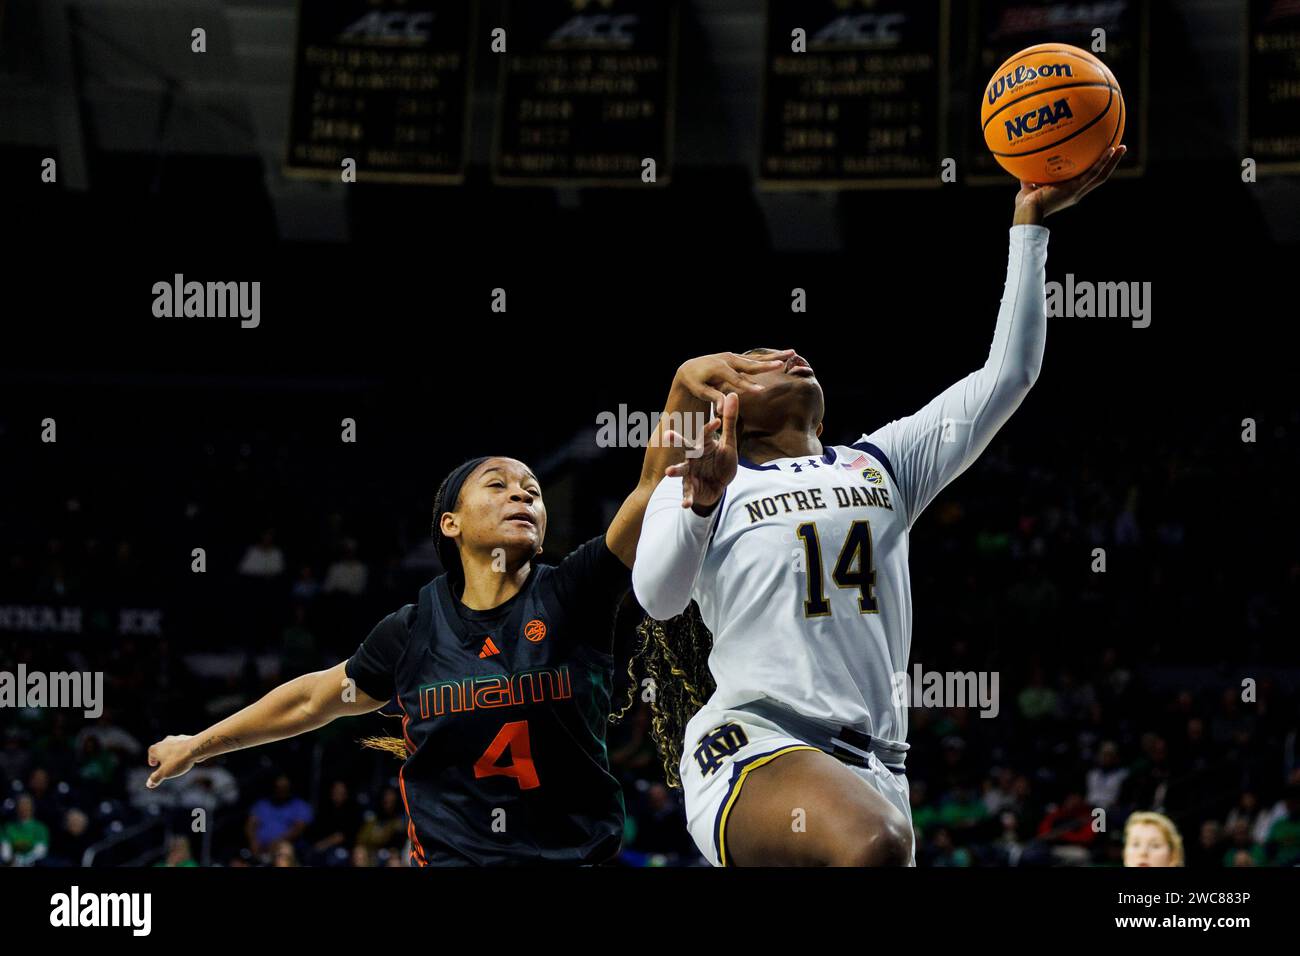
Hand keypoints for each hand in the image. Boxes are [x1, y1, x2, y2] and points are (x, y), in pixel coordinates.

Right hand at [146, 734, 196, 788]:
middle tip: (164, 764)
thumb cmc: (178, 760)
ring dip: (173, 754)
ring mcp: (177, 738)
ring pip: (173, 747)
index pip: (151, 753)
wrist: (196, 748)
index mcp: (157, 748)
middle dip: (163, 756)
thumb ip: (156, 778)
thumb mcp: (164, 773)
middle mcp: (165, 741)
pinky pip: (184, 747)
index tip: (154, 764)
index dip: (152, 759)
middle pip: (162, 749)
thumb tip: (149, 784)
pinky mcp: (188, 739)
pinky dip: (183, 752)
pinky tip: (188, 758)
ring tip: (177, 762)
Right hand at [663, 391, 738, 510]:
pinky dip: (687, 498)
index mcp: (702, 443)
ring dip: (675, 470)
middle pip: (684, 447)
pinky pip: (688, 492)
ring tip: (668, 472)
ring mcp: (690, 472)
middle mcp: (693, 456)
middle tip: (667, 434)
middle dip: (676, 441)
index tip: (716, 421)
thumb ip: (729, 421)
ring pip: (681, 469)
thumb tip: (733, 394)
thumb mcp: (729, 443)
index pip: (705, 433)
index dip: (710, 428)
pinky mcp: (690, 487)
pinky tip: (685, 504)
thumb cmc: (721, 461)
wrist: (718, 485)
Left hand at [674, 350, 792, 406]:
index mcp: (719, 369)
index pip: (736, 380)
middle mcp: (728, 359)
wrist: (690, 368)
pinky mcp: (737, 357)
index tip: (761, 390)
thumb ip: (713, 397)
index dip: (748, 386)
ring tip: (792, 353)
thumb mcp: (700, 391)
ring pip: (757, 358)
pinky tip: (783, 356)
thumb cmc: (695, 383)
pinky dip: (770, 357)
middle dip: (768, 365)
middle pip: (751, 364)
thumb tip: (722, 409)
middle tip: (783, 364)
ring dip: (775, 356)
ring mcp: (734, 356)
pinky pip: (756, 357)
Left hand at [1014, 145, 1125, 223]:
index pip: (1087, 179)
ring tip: (1122, 147)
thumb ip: (1032, 177)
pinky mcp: (1076, 189)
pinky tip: (1110, 150)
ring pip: (1101, 174)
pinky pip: (1093, 173)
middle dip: (1111, 163)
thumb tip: (1027, 165)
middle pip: (1100, 176)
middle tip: (1120, 149)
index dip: (1096, 168)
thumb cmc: (1025, 204)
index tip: (1102, 158)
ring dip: (1113, 161)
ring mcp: (1078, 191)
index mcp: (1069, 192)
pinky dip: (1103, 162)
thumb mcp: (1030, 186)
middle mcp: (1077, 192)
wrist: (1028, 211)